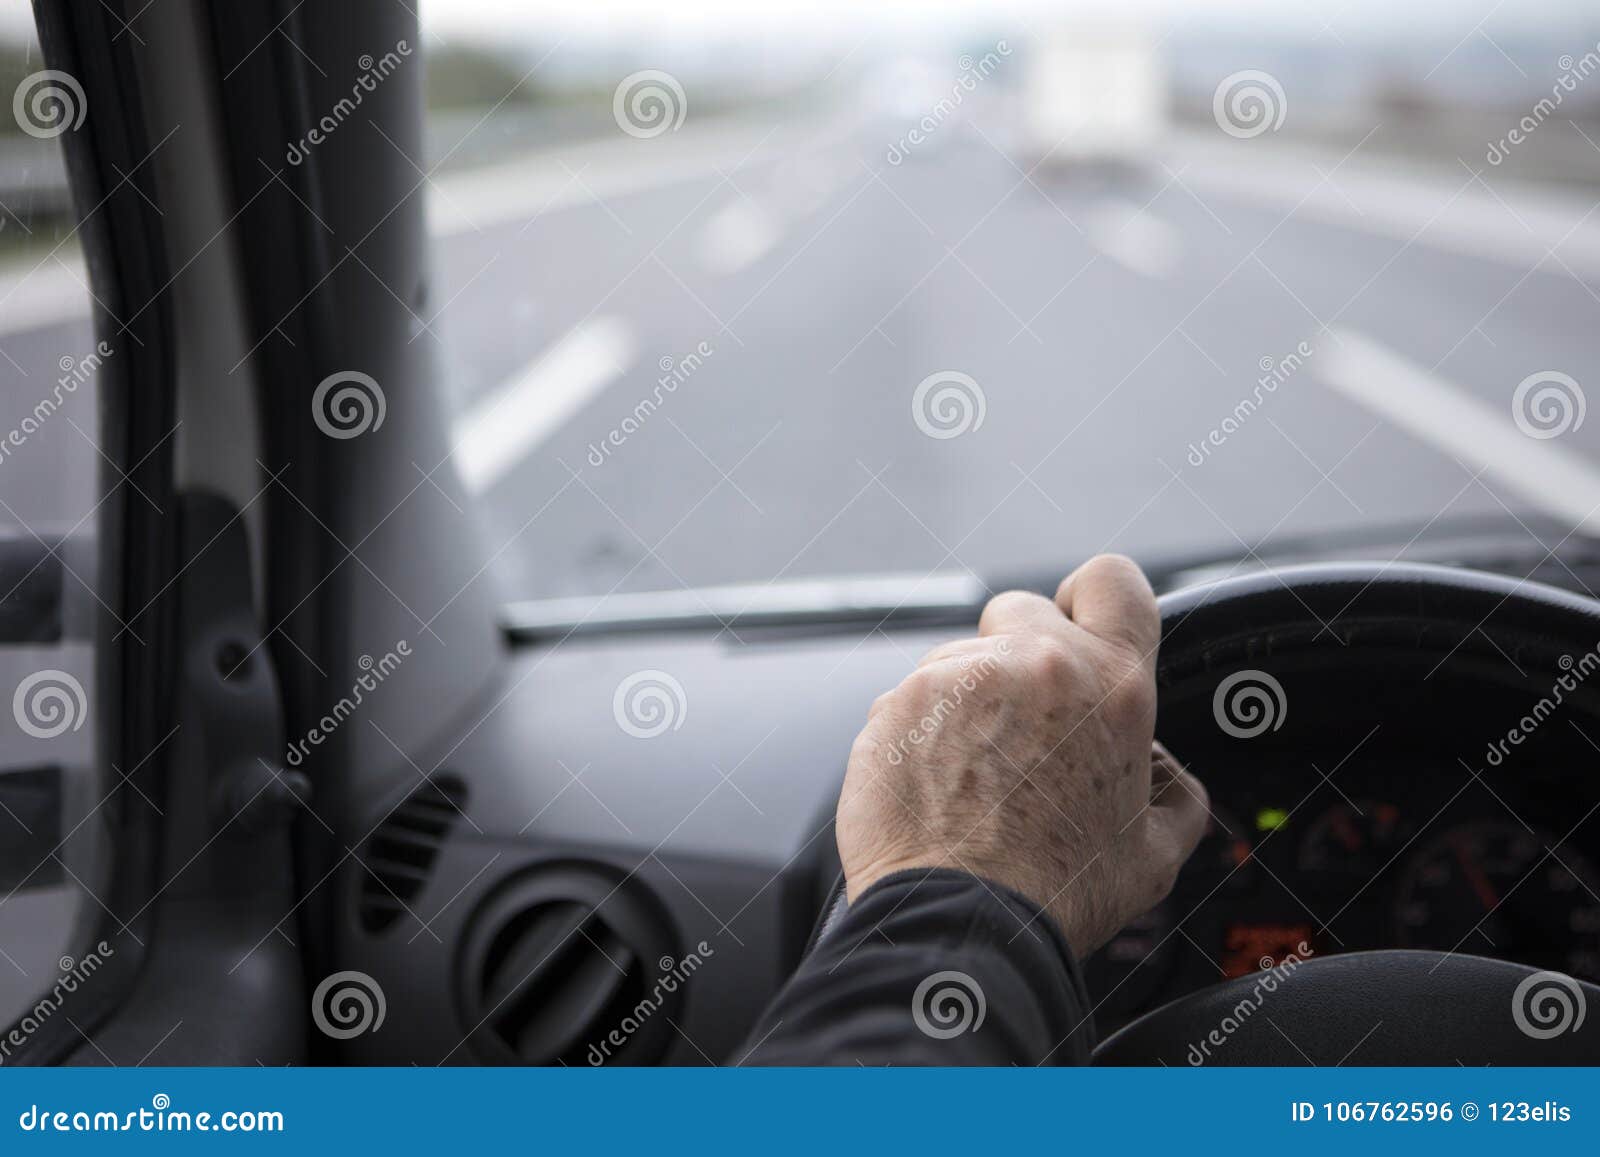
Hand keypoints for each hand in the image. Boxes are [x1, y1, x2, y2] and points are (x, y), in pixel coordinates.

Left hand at [835, 554, 1208, 957]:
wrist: (961, 922)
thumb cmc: (1057, 895)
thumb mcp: (1154, 852)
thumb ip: (1170, 791)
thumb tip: (1160, 768)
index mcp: (1114, 686)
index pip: (1114, 580)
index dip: (1093, 598)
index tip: (1079, 626)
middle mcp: (1037, 664)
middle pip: (1023, 610)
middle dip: (1022, 655)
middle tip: (1024, 726)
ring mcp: (960, 677)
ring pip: (962, 660)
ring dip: (969, 700)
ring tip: (975, 778)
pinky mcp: (898, 701)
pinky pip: (912, 698)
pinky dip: (920, 731)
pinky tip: (935, 789)